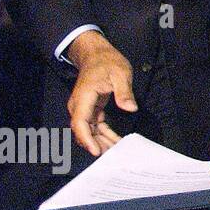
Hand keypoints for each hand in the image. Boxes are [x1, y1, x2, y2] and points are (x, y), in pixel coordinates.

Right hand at [66, 31, 135, 155]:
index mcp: (84, 96)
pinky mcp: (90, 109)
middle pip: (83, 130)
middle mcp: (79, 105)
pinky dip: (103, 134)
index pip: (80, 121)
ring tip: (117, 151)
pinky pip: (95, 126)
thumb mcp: (120, 73)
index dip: (86, 138)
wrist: (96, 54)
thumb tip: (130, 108)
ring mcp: (83, 108)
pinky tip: (115, 141)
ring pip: (89, 130)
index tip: (96, 150)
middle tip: (114, 155)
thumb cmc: (107, 61)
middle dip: (97, 144)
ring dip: (101, 141)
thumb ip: (124, 92)